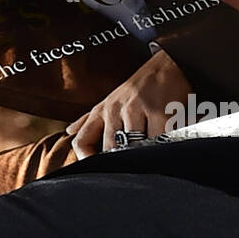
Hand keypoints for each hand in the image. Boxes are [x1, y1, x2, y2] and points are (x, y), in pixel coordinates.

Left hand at [66, 47, 191, 158]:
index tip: (99, 172)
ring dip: (145, 153)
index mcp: (102, 110)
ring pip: (135, 148)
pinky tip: (168, 141)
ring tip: (153, 149)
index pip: (82, 141)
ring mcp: (137, 110)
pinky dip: (163, 146)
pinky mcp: (161, 114)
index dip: (86, 161)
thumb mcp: (111, 99)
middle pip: (111, 150)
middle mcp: (116, 109)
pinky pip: (159, 142)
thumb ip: (90, 119)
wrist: (169, 65)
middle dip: (123, 160)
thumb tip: (69, 132)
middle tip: (134, 163)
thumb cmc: (139, 87)